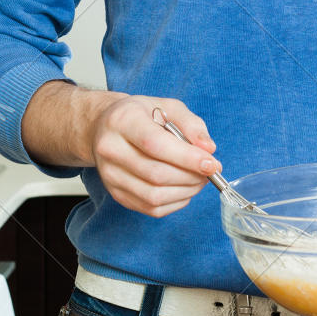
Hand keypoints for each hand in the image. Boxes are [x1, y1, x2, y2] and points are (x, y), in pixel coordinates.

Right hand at [89, 94, 220, 217]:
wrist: (104, 128)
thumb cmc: (141, 116)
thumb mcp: (167, 107)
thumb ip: (191, 124)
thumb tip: (208, 149)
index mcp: (122, 121)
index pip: (155, 144)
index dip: (187, 158)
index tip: (212, 164)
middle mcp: (110, 149)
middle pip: (156, 174)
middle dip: (191, 176)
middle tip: (209, 171)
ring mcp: (110, 175)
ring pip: (154, 196)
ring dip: (185, 191)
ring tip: (198, 179)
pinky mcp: (116, 194)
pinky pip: (152, 208)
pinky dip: (176, 202)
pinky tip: (184, 188)